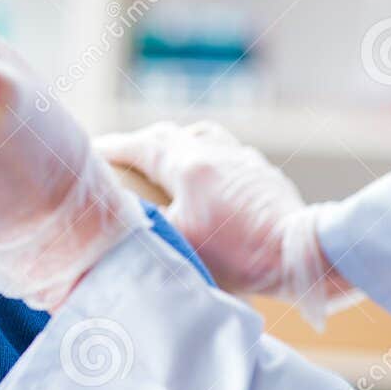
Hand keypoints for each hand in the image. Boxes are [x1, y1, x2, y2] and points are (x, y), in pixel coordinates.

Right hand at [95, 120, 349, 324]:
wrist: (302, 253)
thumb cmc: (242, 253)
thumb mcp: (182, 241)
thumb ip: (148, 223)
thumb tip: (122, 218)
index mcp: (188, 164)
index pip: (137, 146)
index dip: (109, 149)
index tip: (88, 152)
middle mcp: (212, 151)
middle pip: (166, 136)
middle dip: (138, 145)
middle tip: (119, 160)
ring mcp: (240, 158)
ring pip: (198, 136)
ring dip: (175, 145)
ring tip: (163, 163)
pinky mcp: (261, 172)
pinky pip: (224, 153)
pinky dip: (204, 159)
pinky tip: (206, 181)